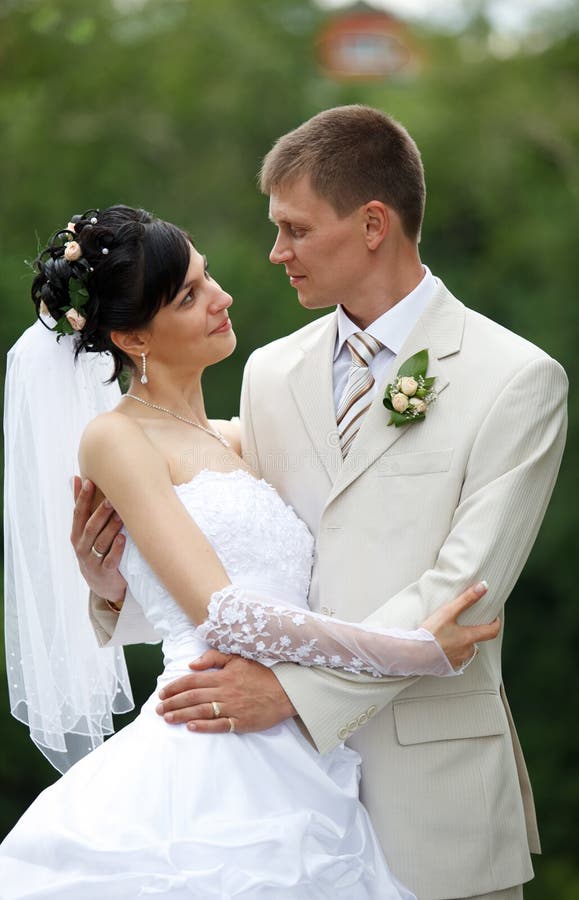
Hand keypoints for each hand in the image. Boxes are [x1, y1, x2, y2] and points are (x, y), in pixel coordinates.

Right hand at [71, 476, 127, 603]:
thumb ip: (82, 506)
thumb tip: (74, 478)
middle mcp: (82, 547)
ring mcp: (92, 561)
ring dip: (111, 528)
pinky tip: (123, 539)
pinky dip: (116, 550)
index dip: (82, 498)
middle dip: (99, 512)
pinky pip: (110, 560)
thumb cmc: (95, 550)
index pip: (78, 514)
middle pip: (90, 527)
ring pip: (101, 542)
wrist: (102, 586)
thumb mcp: (85, 531)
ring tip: (120, 516)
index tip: (89, 482)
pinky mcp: (105, 573)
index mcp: (77, 535)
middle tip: (111, 498)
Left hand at [156, 650, 296, 733]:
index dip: (175, 687)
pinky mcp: (240, 722)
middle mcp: (224, 691)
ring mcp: (232, 708)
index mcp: (223, 675)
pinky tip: (190, 727)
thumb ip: (214, 658)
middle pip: (192, 697)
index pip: (192, 681)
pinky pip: (218, 725)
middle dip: (173, 702)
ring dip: (181, 715)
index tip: (162, 693)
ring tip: (167, 718)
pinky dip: (203, 726)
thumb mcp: (238, 658)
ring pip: (201, 711)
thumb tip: (192, 664)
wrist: (284, 692)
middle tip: (159, 708)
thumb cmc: (260, 675)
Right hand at [422, 582, 500, 669]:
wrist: (413, 654)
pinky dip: (452, 653)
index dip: (495, 624)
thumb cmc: (430, 633)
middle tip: (462, 626)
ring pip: (466, 651)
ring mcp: (458, 661)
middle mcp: (467, 651)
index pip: (492, 631)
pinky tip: (441, 648)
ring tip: (449, 637)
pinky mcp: (449, 668)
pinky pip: (456, 659)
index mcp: (469, 637)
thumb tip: (484, 586)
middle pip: (476, 641)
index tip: (493, 618)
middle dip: (472, 634)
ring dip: (461, 644)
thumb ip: (467, 599)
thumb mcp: (447, 612)